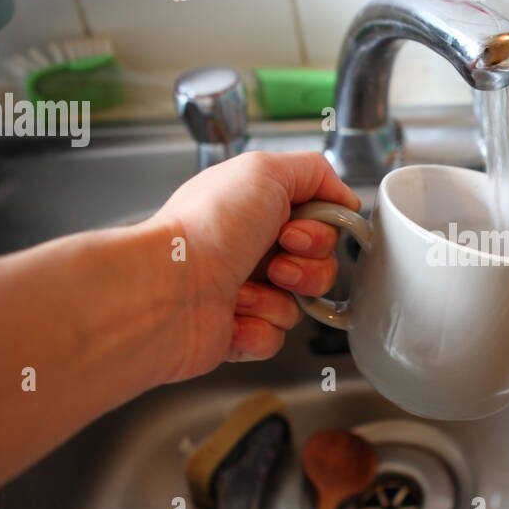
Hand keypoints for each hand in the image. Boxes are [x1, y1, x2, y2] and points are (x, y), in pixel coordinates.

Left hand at [145, 151, 359, 380]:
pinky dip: (259, 328)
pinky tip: (231, 316)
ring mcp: (245, 291)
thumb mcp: (265, 170)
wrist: (166, 289)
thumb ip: (315, 172)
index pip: (321, 222)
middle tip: (275, 260)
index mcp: (258, 208)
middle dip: (307, 266)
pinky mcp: (237, 332)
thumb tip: (343, 196)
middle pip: (320, 265)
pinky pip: (278, 338)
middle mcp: (251, 247)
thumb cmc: (206, 228)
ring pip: (301, 305)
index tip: (296, 229)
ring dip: (278, 298)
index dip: (321, 230)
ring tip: (242, 289)